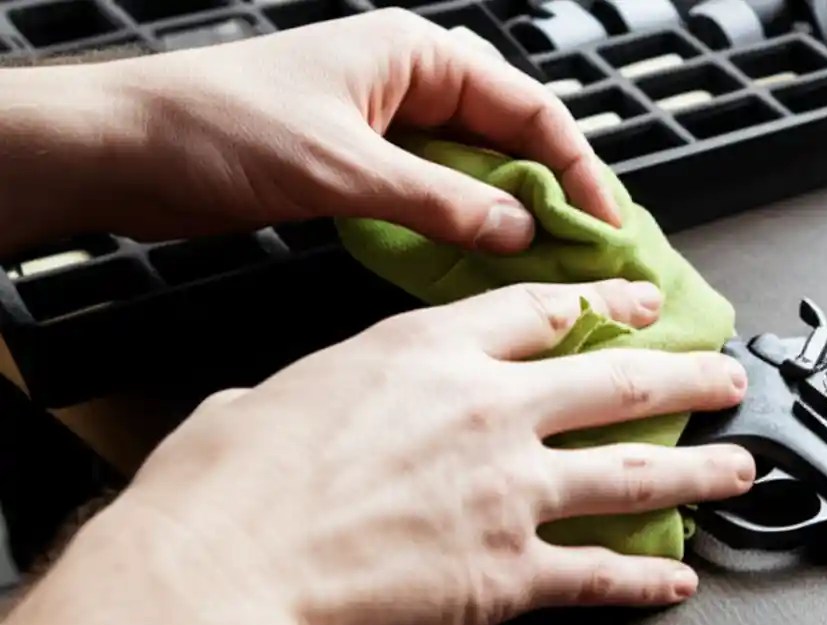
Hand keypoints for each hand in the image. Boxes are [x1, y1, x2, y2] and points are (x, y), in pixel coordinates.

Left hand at [0, 9, 619, 251]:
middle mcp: (408, 86)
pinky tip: (484, 270)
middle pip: (508, 140)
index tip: (606, 222)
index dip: (576, 166)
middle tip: (590, 254)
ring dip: (509, 220)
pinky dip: (462, 233)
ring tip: (551, 270)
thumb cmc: (219, 128)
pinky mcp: (359, 168)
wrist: (124, 150)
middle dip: (551, 196)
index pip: (526, 107)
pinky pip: (433, 199)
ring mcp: (385, 128)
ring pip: (474, 174)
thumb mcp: (345, 168)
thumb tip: (518, 232)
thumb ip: (441, 202)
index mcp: (415, 56)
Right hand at [95, 280, 750, 624]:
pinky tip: (678, 580)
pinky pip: (600, 573)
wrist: (224, 580)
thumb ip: (320, 396)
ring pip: (634, 470)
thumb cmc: (225, 495)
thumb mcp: (266, 401)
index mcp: (426, 356)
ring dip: (699, 470)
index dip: (602, 303)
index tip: (637, 301)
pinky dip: (646, 580)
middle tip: (723, 373)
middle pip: (614, 381)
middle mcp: (486, 412)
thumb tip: (302, 406)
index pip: (539, 313)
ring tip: (739, 468)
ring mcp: (510, 491)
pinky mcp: (511, 572)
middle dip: (682, 374)